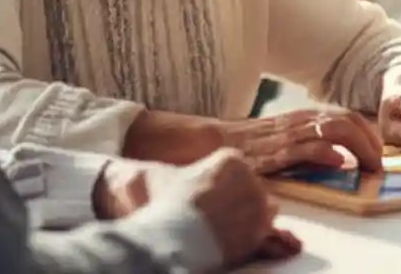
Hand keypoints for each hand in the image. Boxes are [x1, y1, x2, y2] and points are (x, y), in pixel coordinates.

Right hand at [92, 154, 302, 262]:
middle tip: (216, 215)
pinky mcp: (262, 229)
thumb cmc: (165, 205)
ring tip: (227, 228)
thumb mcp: (157, 178)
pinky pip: (265, 230)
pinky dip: (252, 235)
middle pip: (250, 186)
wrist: (175, 240)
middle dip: (238, 198)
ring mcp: (259, 203)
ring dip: (250, 215)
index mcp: (230, 159)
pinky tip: (234, 240)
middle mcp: (251, 177)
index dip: (221, 184)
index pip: (235, 168)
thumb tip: (135, 165)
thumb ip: (163, 172)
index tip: (207, 197)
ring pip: (262, 207)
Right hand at [222, 109, 384, 173]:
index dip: (369, 133)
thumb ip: (311, 141)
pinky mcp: (276, 152)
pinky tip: (339, 163)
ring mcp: (289, 135)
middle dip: (370, 140)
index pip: (347, 116)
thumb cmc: (250, 144)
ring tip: (370, 166)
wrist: (213, 141)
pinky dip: (326, 153)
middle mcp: (301, 121)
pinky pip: (306, 147)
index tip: (380, 153)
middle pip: (347, 120)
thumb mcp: (285, 137)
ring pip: (335, 129)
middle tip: (380, 164)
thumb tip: (343, 155)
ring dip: (359, 146)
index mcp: (305, 117)